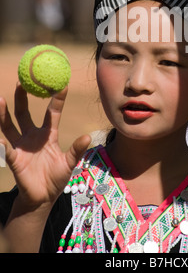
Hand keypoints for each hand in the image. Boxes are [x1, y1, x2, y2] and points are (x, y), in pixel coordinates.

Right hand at [0, 84, 90, 208]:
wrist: (43, 198)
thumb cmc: (56, 179)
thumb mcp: (68, 164)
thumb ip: (76, 150)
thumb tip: (87, 137)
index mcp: (48, 135)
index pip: (52, 113)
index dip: (57, 98)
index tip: (62, 83)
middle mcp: (32, 137)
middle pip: (24, 113)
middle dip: (22, 97)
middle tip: (22, 80)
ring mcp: (22, 146)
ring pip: (10, 126)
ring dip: (3, 114)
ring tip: (0, 99)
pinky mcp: (15, 160)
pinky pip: (8, 150)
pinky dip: (3, 145)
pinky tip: (0, 140)